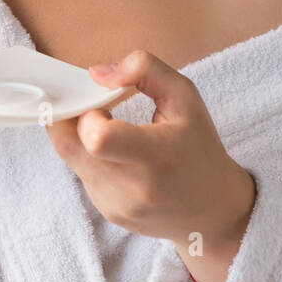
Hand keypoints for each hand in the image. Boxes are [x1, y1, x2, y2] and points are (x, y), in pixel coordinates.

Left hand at [44, 49, 252, 248]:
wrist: (213, 211)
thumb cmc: (199, 147)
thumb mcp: (185, 97)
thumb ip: (144, 69)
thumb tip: (96, 74)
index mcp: (157, 156)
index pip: (98, 138)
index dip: (88, 113)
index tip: (104, 104)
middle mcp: (133, 187)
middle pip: (69, 146)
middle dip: (70, 116)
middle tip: (94, 107)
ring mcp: (116, 204)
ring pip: (69, 158)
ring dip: (79, 136)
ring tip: (110, 128)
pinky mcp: (107, 211)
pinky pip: (81, 173)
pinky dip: (88, 156)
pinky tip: (115, 153)